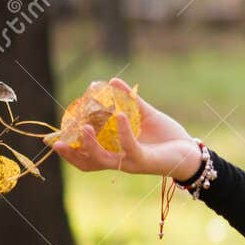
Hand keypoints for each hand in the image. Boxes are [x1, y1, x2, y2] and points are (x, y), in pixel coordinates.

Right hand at [42, 77, 201, 178]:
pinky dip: (124, 131)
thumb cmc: (167, 136)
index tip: (53, 139)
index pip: (86, 156)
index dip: (70, 150)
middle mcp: (120, 160)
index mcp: (115, 151)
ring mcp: (131, 162)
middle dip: (72, 153)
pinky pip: (130, 147)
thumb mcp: (145, 116)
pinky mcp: (145, 161)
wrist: (191, 151)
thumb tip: (111, 81)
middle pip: (89, 163)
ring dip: (91, 145)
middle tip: (57, 142)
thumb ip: (129, 101)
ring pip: (104, 159)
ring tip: (85, 127)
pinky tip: (120, 116)